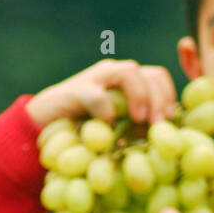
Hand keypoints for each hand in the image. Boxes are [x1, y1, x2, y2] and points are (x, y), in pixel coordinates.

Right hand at [26, 59, 177, 128]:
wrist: (44, 125)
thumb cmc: (87, 132)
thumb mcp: (120, 130)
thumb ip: (139, 129)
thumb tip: (165, 140)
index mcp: (128, 83)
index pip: (158, 77)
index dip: (169, 98)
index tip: (169, 123)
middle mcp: (114, 75)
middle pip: (150, 74)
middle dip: (160, 101)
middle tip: (158, 126)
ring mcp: (95, 79)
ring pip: (129, 72)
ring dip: (140, 97)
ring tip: (139, 121)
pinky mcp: (75, 91)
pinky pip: (98, 96)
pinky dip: (107, 113)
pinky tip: (109, 129)